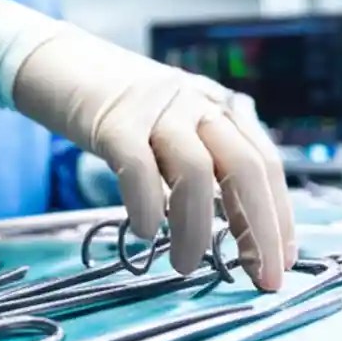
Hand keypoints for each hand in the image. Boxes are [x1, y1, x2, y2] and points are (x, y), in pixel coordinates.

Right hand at [13, 29, 295, 289]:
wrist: (61, 61)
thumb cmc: (122, 108)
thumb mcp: (176, 126)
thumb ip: (208, 162)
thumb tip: (240, 226)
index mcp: (218, 108)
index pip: (265, 163)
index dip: (279, 216)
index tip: (280, 262)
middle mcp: (197, 104)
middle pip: (244, 168)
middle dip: (259, 230)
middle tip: (260, 279)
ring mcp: (157, 110)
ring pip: (196, 173)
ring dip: (197, 230)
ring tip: (184, 266)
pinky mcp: (115, 121)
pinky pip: (139, 169)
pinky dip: (146, 208)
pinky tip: (144, 232)